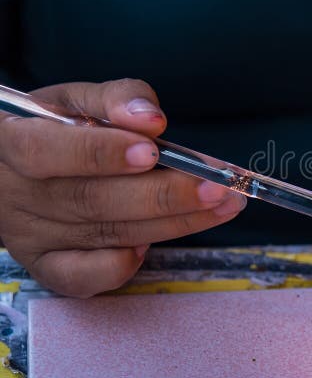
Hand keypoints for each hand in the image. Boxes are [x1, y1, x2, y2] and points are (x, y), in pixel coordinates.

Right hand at [0, 79, 246, 297]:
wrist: (17, 169)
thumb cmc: (56, 128)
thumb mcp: (78, 100)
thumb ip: (117, 99)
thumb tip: (152, 120)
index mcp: (11, 141)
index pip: (45, 151)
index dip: (100, 153)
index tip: (152, 150)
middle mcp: (15, 195)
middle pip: (91, 201)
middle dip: (163, 195)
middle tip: (217, 187)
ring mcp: (29, 237)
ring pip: (106, 234)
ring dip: (173, 223)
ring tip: (223, 205)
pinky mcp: (46, 266)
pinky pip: (84, 278)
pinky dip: (124, 265)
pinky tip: (158, 242)